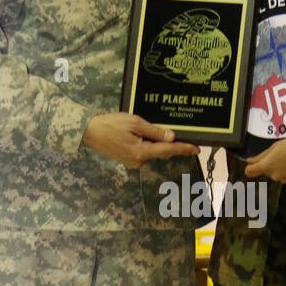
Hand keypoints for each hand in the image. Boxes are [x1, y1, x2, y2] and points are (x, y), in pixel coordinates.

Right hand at [82, 113, 199, 168]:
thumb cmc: (110, 124)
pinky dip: (147, 144)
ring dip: (156, 142)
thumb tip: (171, 137)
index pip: (168, 150)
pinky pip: (143, 151)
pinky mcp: (128, 160)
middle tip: (182, 134)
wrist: (88, 132)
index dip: (184, 148)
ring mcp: (133, 162)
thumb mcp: (135, 123)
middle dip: (171, 143)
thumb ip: (154, 131)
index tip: (197, 148)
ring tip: (151, 129)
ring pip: (152, 151)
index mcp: (142, 152)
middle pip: (161, 151)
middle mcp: (139, 161)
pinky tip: (141, 134)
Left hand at [244, 135, 285, 183]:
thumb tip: (249, 161)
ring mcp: (283, 180)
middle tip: (279, 152)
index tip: (253, 163)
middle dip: (269, 163)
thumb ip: (260, 156)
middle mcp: (273, 176)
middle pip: (265, 170)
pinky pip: (284, 175)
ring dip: (278, 166)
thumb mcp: (275, 147)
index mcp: (267, 166)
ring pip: (275, 173)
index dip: (250, 167)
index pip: (249, 172)